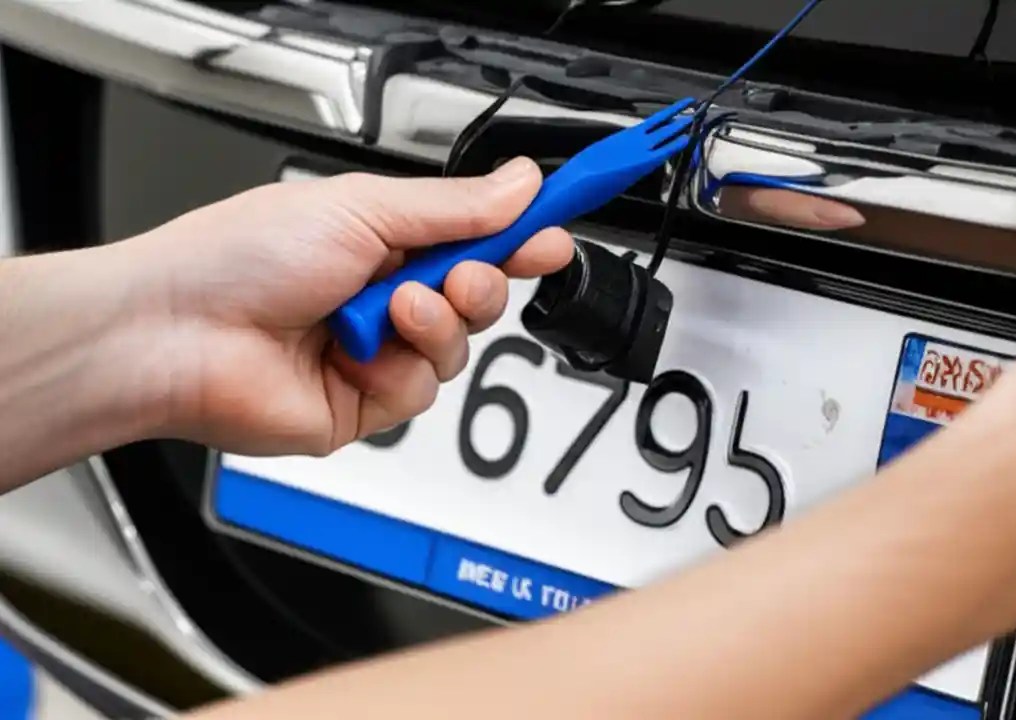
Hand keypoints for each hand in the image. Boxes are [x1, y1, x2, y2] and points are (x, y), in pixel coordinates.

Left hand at [124, 157, 571, 455]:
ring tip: (390, 309)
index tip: (559, 227)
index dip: (521, 233)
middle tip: (464, 271)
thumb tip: (518, 186)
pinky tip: (360, 351)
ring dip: (434, 323)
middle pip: (480, 293)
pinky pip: (421, 391)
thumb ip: (452, 207)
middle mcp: (382, 294)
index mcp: (381, 236)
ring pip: (457, 347)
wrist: (179, 334)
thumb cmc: (238, 259)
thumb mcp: (361, 208)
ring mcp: (375, 350)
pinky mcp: (365, 403)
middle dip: (483, 282)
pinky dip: (400, 369)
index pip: (474, 233)